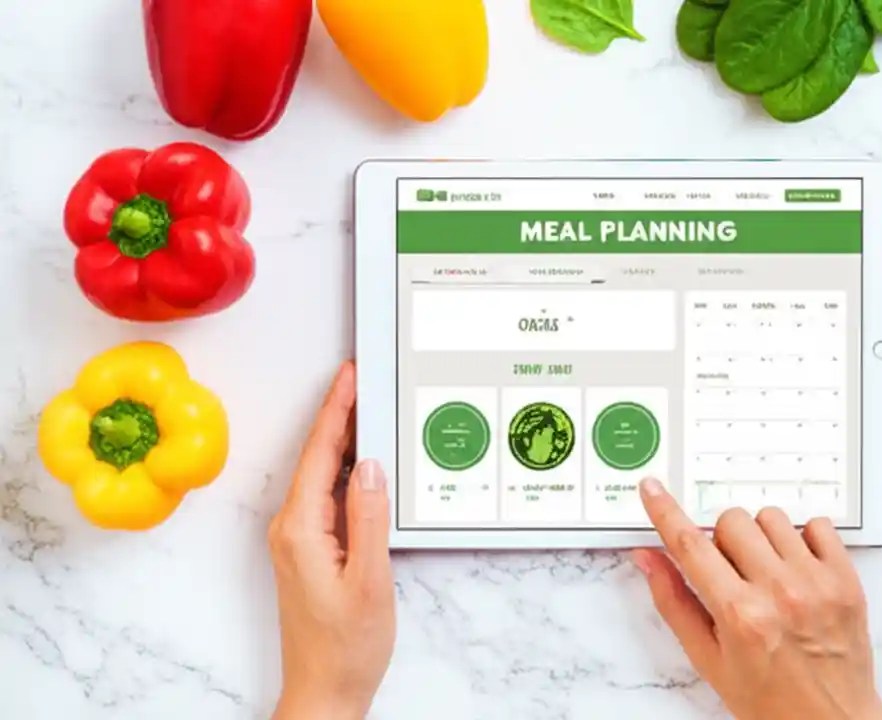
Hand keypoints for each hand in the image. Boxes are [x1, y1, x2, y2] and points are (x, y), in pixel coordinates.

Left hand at [268, 362, 394, 719]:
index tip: (349, 375)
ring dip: (345, 441)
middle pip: (318, 457)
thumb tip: (372, 465)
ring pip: (323, 475)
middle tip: (363, 377)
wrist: (326, 692)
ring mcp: (300, 540)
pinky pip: (328, 496)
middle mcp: (293, 529)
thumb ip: (370, 518)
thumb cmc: (346, 647)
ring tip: (368, 406)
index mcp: (303, 530)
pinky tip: (366, 462)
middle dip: (340, 415)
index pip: (321, 455)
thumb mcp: (370, 580)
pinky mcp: (311, 550)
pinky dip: (348, 471)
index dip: (336, 410)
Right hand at [632, 479, 881, 719]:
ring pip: (772, 517)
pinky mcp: (845, 578)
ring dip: (760, 537)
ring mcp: (816, 582)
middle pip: (732, 521)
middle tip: (729, 571)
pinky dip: (802, 539)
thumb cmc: (769, 701)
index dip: (665, 511)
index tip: (653, 489)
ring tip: (766, 573)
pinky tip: (796, 568)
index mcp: (739, 616)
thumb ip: (674, 602)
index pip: (691, 545)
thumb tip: (648, 558)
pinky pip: (818, 525)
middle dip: (722, 539)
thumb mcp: (708, 659)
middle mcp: (779, 593)